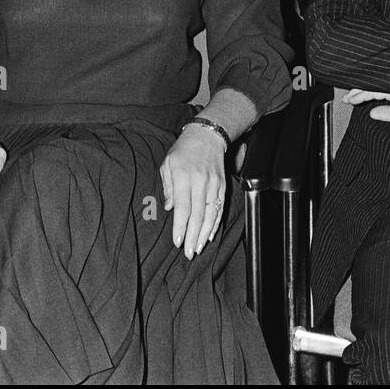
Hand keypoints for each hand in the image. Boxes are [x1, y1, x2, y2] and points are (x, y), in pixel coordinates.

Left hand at [160, 125, 227, 258]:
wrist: (208, 135)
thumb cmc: (183, 150)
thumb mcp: (168, 164)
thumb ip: (168, 187)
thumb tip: (170, 208)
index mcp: (184, 177)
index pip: (183, 207)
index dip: (180, 226)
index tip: (177, 241)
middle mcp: (201, 182)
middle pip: (198, 214)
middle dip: (193, 236)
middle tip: (188, 253)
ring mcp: (214, 184)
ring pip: (211, 213)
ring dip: (205, 233)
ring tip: (198, 248)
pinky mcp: (222, 185)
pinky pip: (220, 207)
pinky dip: (215, 223)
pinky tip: (209, 234)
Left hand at [343, 89, 389, 130]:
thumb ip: (389, 113)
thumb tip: (372, 113)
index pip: (379, 89)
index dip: (366, 92)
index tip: (354, 98)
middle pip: (373, 85)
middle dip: (359, 90)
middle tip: (348, 96)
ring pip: (371, 86)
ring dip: (357, 92)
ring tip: (347, 98)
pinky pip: (372, 91)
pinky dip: (360, 95)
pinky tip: (352, 100)